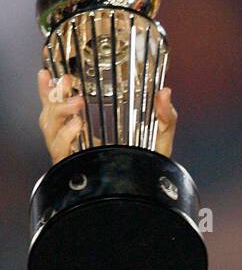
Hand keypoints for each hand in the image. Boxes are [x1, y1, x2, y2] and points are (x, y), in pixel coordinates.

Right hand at [36, 68, 177, 163]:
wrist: (151, 196)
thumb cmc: (150, 169)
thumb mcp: (159, 139)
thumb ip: (165, 117)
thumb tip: (166, 93)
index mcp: (87, 133)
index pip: (60, 108)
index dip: (49, 90)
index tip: (48, 72)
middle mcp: (75, 144)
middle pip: (49, 116)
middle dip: (53, 97)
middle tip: (67, 82)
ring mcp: (74, 156)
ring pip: (50, 129)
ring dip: (60, 112)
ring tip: (78, 103)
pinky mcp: (74, 170)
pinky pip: (60, 150)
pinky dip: (66, 136)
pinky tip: (77, 125)